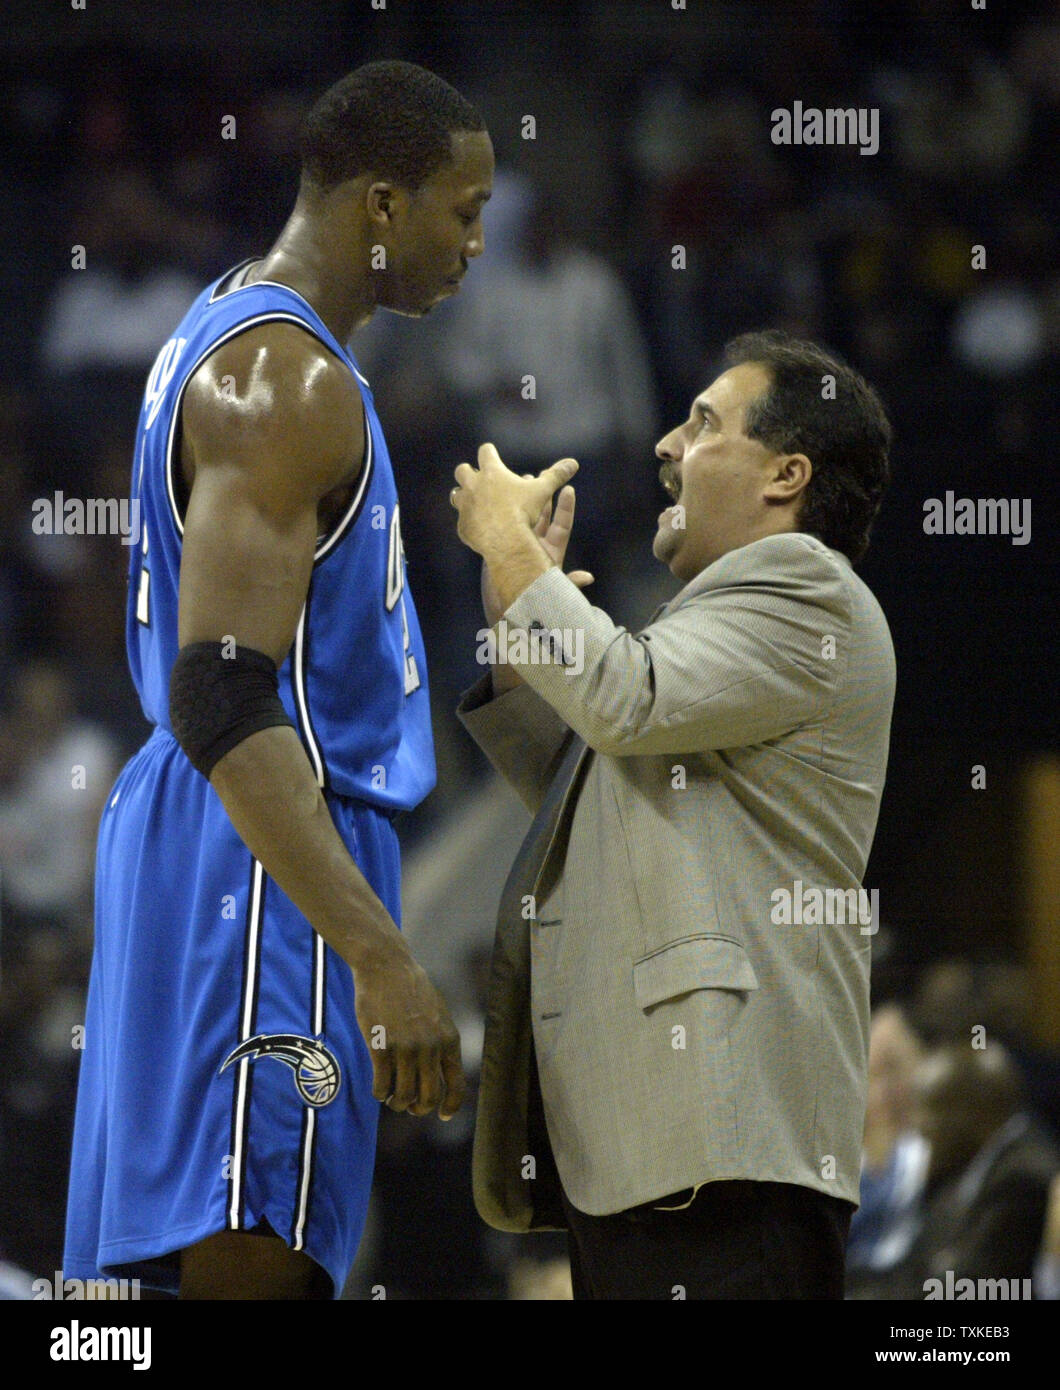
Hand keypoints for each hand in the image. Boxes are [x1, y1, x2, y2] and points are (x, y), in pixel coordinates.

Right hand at [353, 941, 464, 1119]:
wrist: (386, 967)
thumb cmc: (411, 989)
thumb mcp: (438, 1013)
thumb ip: (441, 1041)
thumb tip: (441, 1073)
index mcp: (448, 1038)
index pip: (455, 1084)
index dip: (451, 1105)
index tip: (443, 1115)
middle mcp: (430, 1047)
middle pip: (428, 1096)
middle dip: (419, 1108)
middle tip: (410, 1108)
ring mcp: (405, 1048)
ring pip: (403, 1095)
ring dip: (398, 1103)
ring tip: (393, 1100)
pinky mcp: (380, 1047)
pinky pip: (382, 1084)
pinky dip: (380, 1093)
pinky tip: (379, 1090)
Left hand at [452, 442, 577, 556]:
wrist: (504, 540)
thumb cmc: (523, 511)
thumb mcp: (542, 491)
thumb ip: (555, 476)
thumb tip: (573, 463)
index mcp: (491, 472)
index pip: (486, 452)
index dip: (490, 452)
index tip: (491, 452)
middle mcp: (473, 485)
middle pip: (463, 471)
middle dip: (469, 472)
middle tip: (477, 477)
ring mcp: (465, 506)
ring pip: (457, 495)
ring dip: (464, 496)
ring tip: (473, 501)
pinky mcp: (463, 527)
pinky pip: (463, 522)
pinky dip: (469, 522)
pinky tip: (477, 526)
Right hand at [481, 484, 593, 627]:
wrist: (505, 615)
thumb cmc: (531, 604)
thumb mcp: (552, 592)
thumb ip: (569, 582)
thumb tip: (589, 578)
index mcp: (550, 555)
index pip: (561, 527)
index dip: (565, 509)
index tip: (568, 489)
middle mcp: (534, 550)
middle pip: (541, 518)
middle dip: (542, 498)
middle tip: (540, 476)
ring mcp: (517, 550)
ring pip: (521, 521)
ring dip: (522, 502)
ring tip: (519, 481)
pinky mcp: (500, 553)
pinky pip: (502, 531)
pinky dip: (501, 517)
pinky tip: (493, 501)